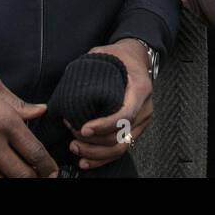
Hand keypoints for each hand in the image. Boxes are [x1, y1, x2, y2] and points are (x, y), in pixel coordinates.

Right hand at [0, 55, 56, 177]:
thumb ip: (19, 104)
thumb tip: (41, 111)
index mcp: (4, 121)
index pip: (35, 153)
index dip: (47, 166)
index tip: (52, 171)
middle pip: (22, 175)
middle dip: (35, 178)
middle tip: (40, 177)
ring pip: (1, 183)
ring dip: (12, 181)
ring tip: (19, 176)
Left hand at [67, 38, 154, 170]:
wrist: (136, 59)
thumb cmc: (119, 57)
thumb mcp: (105, 54)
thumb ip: (90, 67)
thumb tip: (69, 84)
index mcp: (140, 89)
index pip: (125, 114)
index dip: (104, 125)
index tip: (83, 128)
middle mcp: (145, 108)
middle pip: (121, 136)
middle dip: (93, 142)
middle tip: (72, 136)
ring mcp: (143, 121)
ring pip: (121, 147)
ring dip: (96, 153)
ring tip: (75, 148)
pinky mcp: (137, 129)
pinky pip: (121, 148)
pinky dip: (103, 158)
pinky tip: (85, 160)